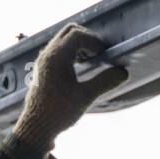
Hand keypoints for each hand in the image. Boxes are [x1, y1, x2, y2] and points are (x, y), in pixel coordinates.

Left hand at [12, 23, 127, 154]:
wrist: (36, 128)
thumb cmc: (58, 113)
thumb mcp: (85, 97)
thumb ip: (104, 81)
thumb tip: (123, 72)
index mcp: (56, 58)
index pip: (78, 35)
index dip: (94, 41)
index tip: (104, 54)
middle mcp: (47, 55)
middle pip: (70, 31)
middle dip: (87, 38)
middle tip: (99, 53)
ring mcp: (44, 61)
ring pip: (63, 39)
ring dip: (79, 44)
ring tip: (91, 61)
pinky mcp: (43, 68)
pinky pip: (58, 49)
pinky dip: (71, 52)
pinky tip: (80, 68)